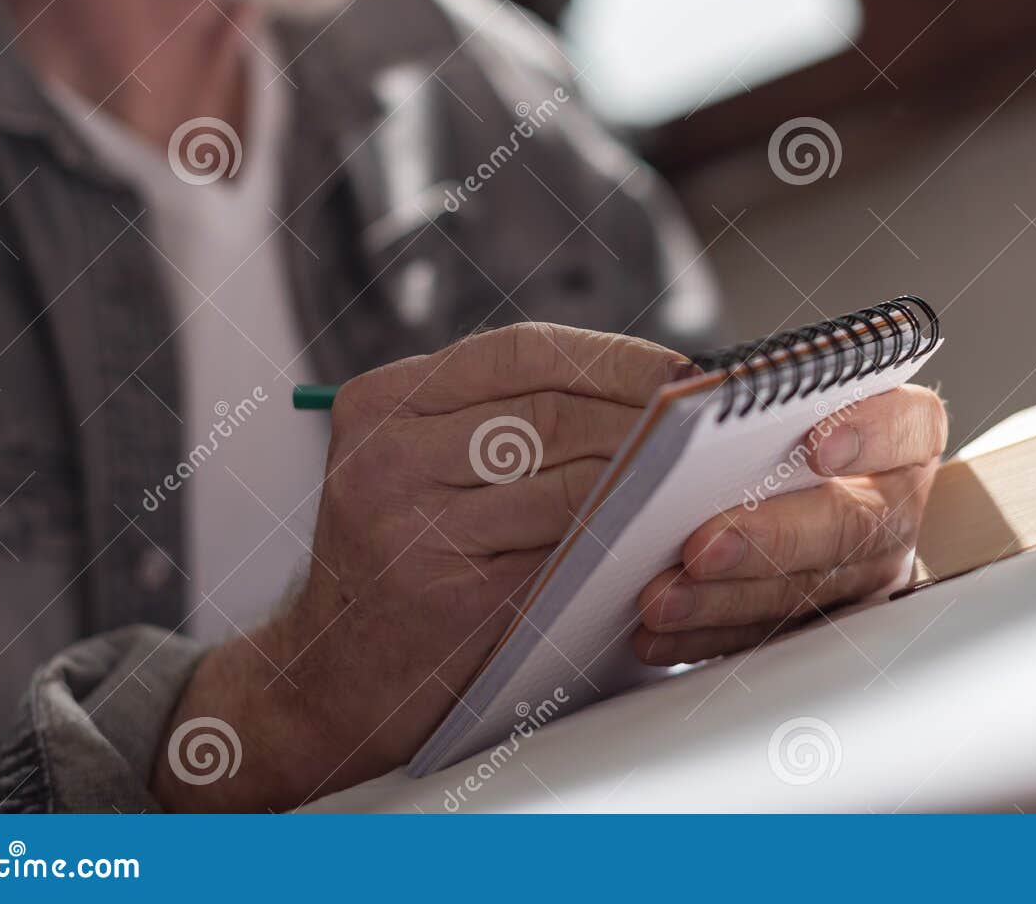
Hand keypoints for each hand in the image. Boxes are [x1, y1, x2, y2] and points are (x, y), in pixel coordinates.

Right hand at [151, 322, 686, 810]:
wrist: (328, 684)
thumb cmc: (396, 566)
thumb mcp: (413, 466)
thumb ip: (497, 417)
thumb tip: (645, 387)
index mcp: (380, 403)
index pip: (522, 350)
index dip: (614, 354)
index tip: (677, 368)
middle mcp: (386, 459)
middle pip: (555, 412)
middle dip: (646, 418)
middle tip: (707, 427)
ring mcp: (416, 531)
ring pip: (575, 482)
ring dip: (651, 480)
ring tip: (700, 477)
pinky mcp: (457, 599)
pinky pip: (572, 554)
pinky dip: (628, 540)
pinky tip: (661, 535)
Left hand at [633, 384, 946, 663]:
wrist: (770, 473)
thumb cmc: (770, 420)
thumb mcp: (773, 387)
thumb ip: (759, 385)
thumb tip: (695, 389)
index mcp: (903, 433)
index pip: (910, 426)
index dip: (872, 434)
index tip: (817, 444)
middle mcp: (893, 505)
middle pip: (851, 526)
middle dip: (771, 539)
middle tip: (703, 545)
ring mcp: (865, 571)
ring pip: (805, 593)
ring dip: (725, 600)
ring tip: (662, 598)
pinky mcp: (822, 619)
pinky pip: (767, 636)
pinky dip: (705, 636)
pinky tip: (658, 633)